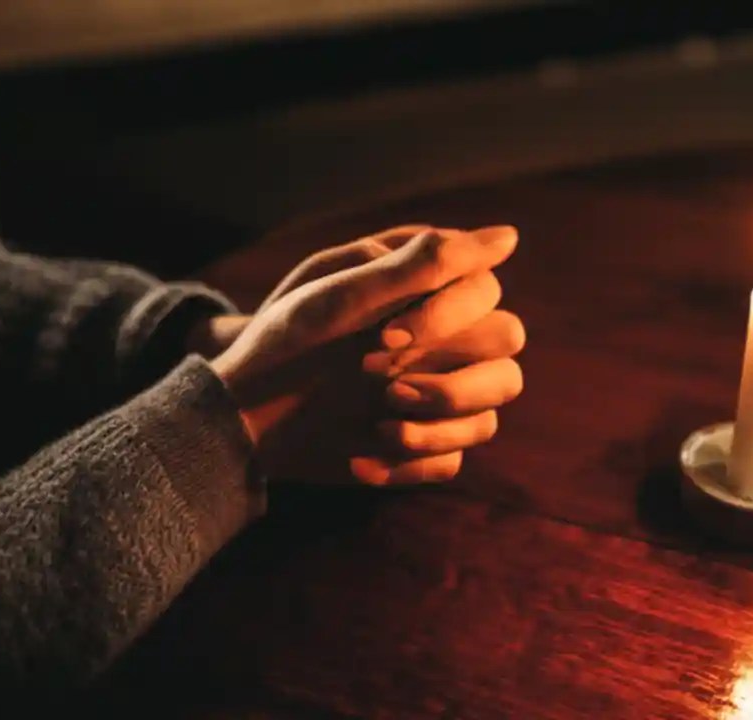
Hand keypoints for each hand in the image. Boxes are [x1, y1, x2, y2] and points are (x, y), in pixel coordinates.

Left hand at [210, 225, 523, 485]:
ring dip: (435, 422)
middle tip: (377, 379)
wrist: (243, 415)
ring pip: (488, 414)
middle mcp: (446, 345)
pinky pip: (452, 461)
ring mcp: (437, 399)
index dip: (447, 316)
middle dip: (447, 376)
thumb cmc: (292, 341)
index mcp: (431, 296)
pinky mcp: (422, 447)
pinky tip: (360, 458)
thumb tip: (510, 237)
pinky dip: (410, 462)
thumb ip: (429, 261)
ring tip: (380, 425)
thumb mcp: (349, 292)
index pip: (488, 294)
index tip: (385, 334)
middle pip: (505, 353)